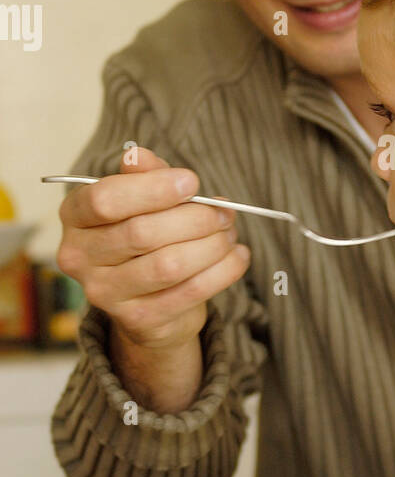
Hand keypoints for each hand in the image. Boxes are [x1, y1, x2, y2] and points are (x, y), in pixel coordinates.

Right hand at [57, 146, 250, 350]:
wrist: (148, 300)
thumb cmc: (144, 236)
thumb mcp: (141, 198)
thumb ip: (143, 175)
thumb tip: (137, 156)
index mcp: (74, 216)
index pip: (105, 200)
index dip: (153, 189)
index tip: (191, 182)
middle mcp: (79, 257)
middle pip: (142, 232)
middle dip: (195, 218)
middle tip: (223, 211)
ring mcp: (105, 293)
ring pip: (169, 265)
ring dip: (212, 245)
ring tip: (229, 233)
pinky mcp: (137, 319)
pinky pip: (190, 292)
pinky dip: (223, 271)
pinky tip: (237, 256)